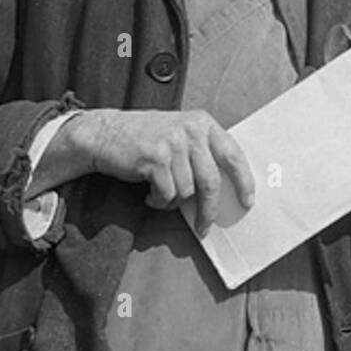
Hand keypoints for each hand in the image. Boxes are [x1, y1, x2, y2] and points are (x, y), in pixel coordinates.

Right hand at [71, 109, 254, 234]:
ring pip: (186, 191)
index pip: (233, 155)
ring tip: (159, 192)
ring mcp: (173, 144)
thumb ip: (202, 152)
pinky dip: (158, 201)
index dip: (244, 181)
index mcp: (203, 123)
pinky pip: (167, 195)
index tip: (247, 202)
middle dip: (208, 210)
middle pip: (211, 181)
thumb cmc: (144, 139)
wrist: (103, 133)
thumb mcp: (179, 133)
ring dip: (172, 201)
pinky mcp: (155, 158)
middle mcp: (191, 131)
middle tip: (204, 226)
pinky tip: (148, 193)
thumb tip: (227, 189)